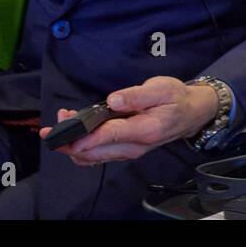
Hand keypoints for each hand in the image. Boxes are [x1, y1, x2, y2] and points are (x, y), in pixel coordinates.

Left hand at [41, 76, 219, 166]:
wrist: (191, 113)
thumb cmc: (176, 98)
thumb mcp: (161, 88)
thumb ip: (136, 95)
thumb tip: (112, 100)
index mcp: (144, 130)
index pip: (109, 136)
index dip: (84, 136)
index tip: (64, 130)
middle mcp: (134, 147)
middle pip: (94, 154)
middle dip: (69, 142)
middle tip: (55, 125)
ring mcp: (128, 151)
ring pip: (92, 158)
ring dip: (72, 145)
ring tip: (62, 122)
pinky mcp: (124, 151)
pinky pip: (97, 155)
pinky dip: (81, 145)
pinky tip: (75, 128)